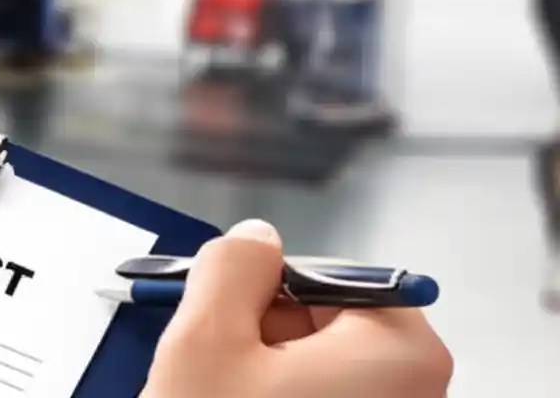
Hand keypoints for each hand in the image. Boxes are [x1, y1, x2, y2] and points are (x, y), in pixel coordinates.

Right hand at [142, 220, 452, 397]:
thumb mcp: (206, 341)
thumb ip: (231, 267)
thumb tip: (253, 238)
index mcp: (400, 352)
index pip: (332, 275)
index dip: (267, 284)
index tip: (225, 305)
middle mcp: (414, 389)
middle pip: (323, 323)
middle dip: (260, 333)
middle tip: (216, 367)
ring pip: (312, 366)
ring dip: (258, 371)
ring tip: (221, 394)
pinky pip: (314, 395)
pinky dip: (268, 396)